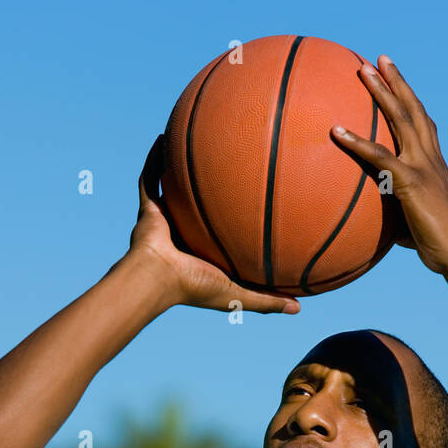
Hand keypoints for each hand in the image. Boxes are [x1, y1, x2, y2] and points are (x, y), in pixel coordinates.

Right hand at [129, 135, 299, 314]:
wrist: (157, 278)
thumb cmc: (195, 288)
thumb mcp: (239, 294)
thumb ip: (267, 300)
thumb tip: (299, 310)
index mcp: (202, 251)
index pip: (221, 234)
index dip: (234, 221)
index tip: (255, 204)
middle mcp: (183, 233)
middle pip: (198, 205)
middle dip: (210, 188)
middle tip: (230, 164)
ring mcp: (165, 218)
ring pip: (173, 187)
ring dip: (180, 167)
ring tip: (193, 142)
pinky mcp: (148, 209)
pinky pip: (150, 178)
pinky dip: (155, 158)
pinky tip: (164, 137)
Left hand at [331, 56, 447, 275]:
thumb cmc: (438, 245)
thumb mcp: (415, 223)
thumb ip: (397, 214)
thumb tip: (377, 225)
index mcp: (434, 164)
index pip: (424, 123)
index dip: (411, 99)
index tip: (398, 80)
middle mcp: (430, 157)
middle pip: (412, 109)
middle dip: (395, 82)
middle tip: (379, 59)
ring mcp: (422, 166)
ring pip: (400, 119)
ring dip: (381, 92)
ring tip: (362, 70)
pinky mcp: (411, 182)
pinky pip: (379, 157)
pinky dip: (357, 142)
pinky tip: (336, 131)